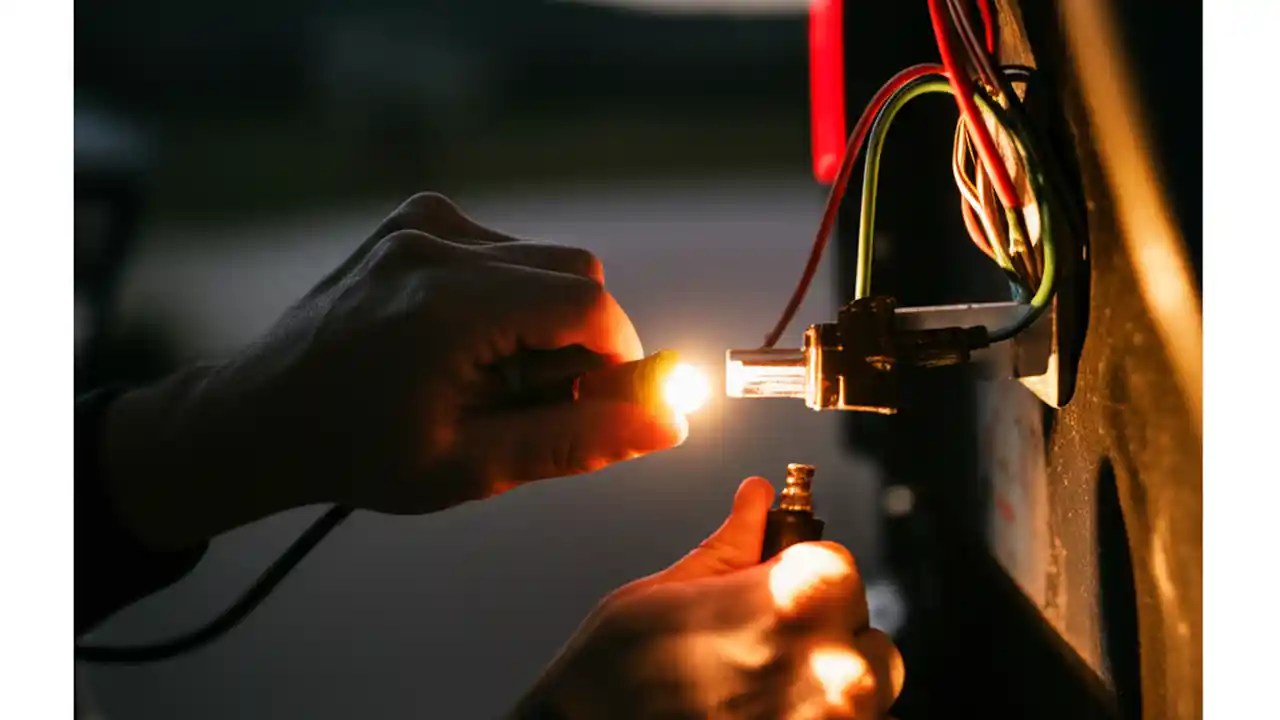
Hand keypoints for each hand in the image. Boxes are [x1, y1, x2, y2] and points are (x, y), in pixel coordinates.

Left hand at [103, 192, 686, 548]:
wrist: (264, 414)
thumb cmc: (360, 453)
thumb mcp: (472, 467)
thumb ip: (576, 442)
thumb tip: (668, 425)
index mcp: (448, 307)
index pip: (588, 302)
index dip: (619, 357)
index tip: (607, 402)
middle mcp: (436, 246)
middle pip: (575, 271)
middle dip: (581, 339)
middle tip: (540, 397)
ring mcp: (422, 223)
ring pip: (544, 258)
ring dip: (544, 317)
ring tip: (490, 373)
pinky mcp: (415, 217)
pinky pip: (505, 247)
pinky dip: (510, 293)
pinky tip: (465, 339)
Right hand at [514, 477, 904, 718]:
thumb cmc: (615, 677)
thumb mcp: (665, 593)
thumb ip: (730, 547)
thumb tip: (756, 498)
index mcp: (799, 601)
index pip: (839, 567)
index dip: (801, 581)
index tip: (771, 598)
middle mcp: (837, 668)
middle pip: (865, 636)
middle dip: (822, 641)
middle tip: (759, 658)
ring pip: (868, 696)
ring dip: (828, 694)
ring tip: (759, 699)